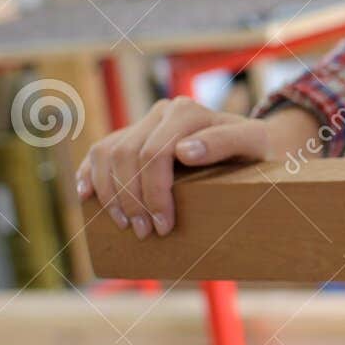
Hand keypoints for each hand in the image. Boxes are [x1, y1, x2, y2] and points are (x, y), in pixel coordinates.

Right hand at [75, 98, 318, 237]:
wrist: (255, 143)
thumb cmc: (257, 148)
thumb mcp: (254, 143)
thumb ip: (227, 141)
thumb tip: (184, 150)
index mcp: (187, 112)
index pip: (154, 154)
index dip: (152, 193)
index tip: (163, 226)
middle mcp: (162, 112)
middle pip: (127, 156)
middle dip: (131, 199)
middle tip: (145, 233)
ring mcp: (145, 123)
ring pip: (107, 154)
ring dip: (110, 194)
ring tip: (126, 225)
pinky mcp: (133, 136)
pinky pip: (100, 151)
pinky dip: (90, 174)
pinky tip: (88, 197)